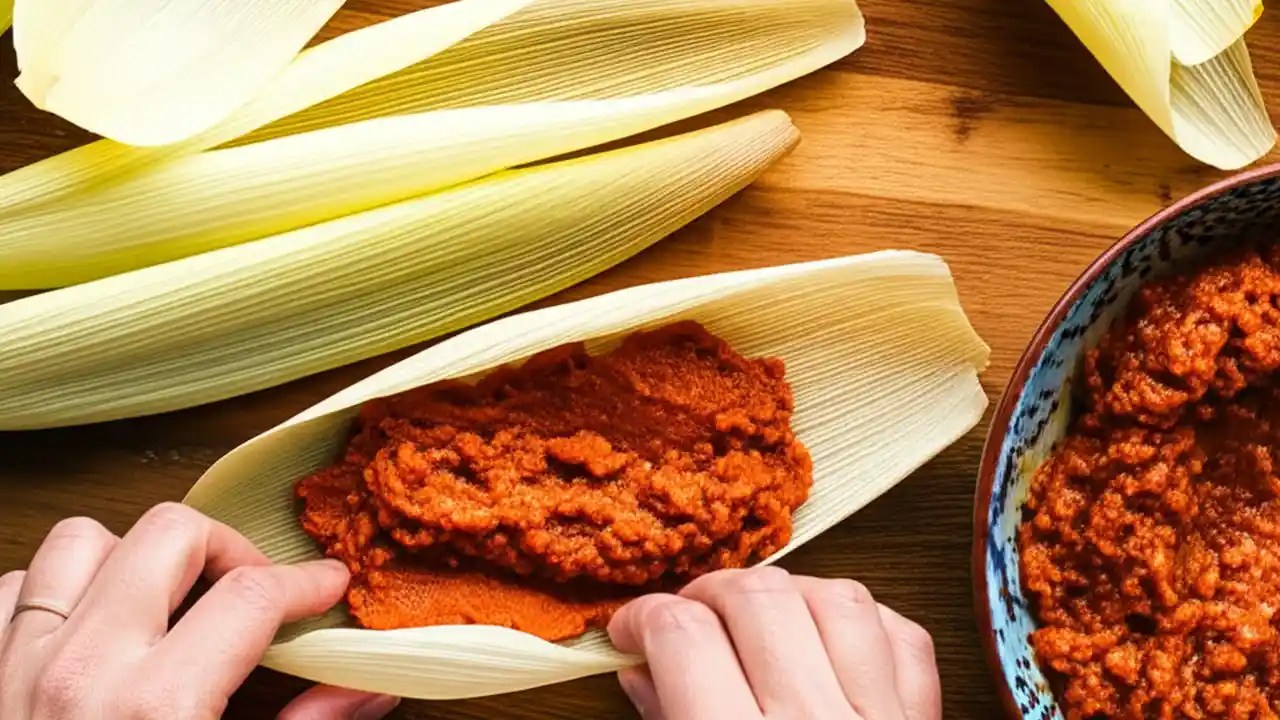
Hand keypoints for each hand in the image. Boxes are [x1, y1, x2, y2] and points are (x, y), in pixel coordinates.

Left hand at [0, 503, 400, 719]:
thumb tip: (367, 689)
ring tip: (164, 600)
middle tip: (248, 591)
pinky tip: (89, 631)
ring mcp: (12, 669)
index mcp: (156, 709)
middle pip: (169, 534)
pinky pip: (10, 591)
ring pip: (78, 542)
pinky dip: (54, 594)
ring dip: (131, 558)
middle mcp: (79, 671)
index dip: (306, 583)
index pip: (252, 595)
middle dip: (225, 551)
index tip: (325, 589)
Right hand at [608, 567, 941, 719]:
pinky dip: (865, 623)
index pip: (683, 637)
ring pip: (837, 599)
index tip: (632, 630)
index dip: (644, 617)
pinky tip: (832, 640)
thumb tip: (642, 669)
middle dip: (711, 593)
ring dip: (790, 596)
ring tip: (760, 621)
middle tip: (689, 618)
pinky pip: (904, 637)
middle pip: (758, 598)